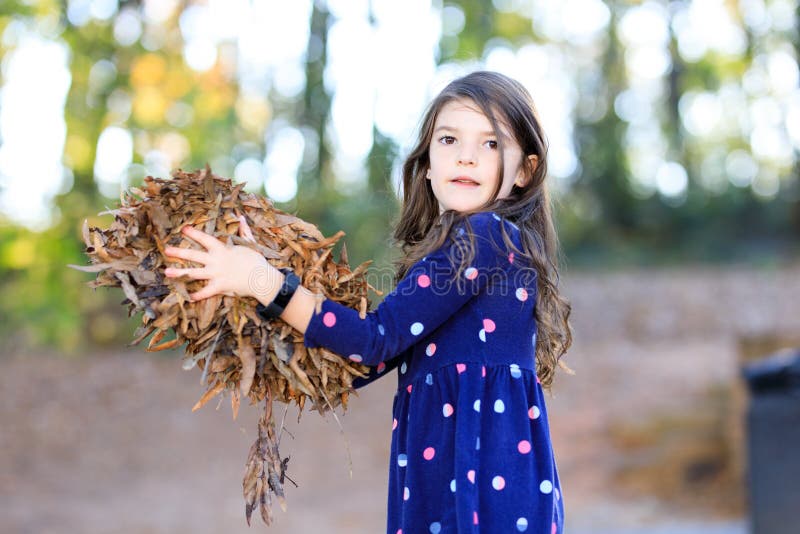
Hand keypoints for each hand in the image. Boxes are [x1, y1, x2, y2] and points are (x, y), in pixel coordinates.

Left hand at [163, 217, 282, 301]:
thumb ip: (244, 231)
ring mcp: (216, 274)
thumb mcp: (250, 243)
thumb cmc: (256, 261)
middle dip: (179, 252)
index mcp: (222, 250)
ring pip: (194, 273)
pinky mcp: (220, 286)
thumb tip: (241, 217)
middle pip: (194, 255)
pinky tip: (188, 297)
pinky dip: (198, 295)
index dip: (193, 234)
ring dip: (180, 273)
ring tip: (167, 272)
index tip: (183, 230)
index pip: (205, 239)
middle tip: (166, 250)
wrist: (261, 278)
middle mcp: (216, 261)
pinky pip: (206, 292)